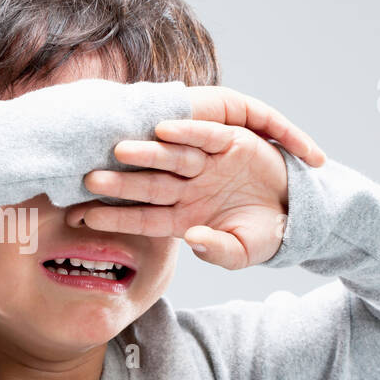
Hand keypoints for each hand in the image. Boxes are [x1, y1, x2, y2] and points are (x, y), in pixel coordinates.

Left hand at [80, 88, 314, 268]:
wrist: (294, 212)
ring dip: (146, 153)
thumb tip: (194, 240)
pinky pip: (204, 136)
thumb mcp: (243, 251)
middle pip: (147, 186)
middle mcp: (186, 190)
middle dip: (119, 183)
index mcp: (181, 218)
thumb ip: (218, 251)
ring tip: (119, 150)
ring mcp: (204, 166)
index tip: (85, 217)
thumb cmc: (263, 235)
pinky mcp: (228, 143)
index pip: (141, 218)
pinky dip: (187, 131)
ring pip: (170, 158)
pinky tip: (163, 128)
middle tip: (89, 179)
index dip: (115, 217)